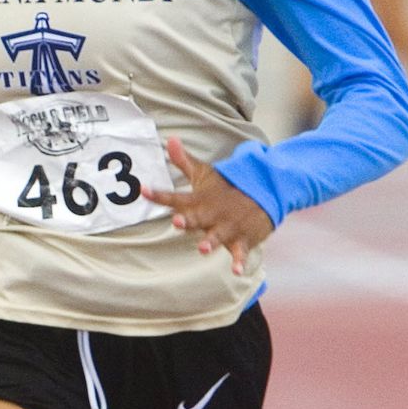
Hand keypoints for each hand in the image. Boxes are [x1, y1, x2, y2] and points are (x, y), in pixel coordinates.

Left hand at [144, 138, 273, 274]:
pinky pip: (240, 252)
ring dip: (211, 242)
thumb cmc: (227, 185)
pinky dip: (239, 261)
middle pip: (197, 218)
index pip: (175, 197)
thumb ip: (183, 161)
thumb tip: (169, 139)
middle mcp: (212, 214)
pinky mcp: (242, 238)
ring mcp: (228, 227)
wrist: (264, 190)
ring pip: (218, 236)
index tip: (143, 190)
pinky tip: (235, 270)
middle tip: (178, 222)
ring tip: (203, 248)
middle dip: (188, 220)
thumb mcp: (204, 173)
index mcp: (199, 200)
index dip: (158, 195)